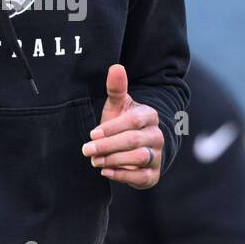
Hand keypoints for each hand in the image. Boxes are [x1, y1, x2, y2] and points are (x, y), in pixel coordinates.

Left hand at [81, 63, 163, 188]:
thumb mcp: (118, 105)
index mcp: (149, 116)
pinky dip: (122, 175)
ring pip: (139, 158)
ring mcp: (157, 155)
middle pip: (133, 140)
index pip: (133, 121)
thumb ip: (116, 88)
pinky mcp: (153, 174)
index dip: (112, 128)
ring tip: (95, 161)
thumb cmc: (122, 123)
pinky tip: (106, 171)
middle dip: (107, 146)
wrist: (134, 148)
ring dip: (114, 160)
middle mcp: (157, 135)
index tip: (92, 133)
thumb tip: (116, 67)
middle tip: (87, 149)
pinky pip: (141, 177)